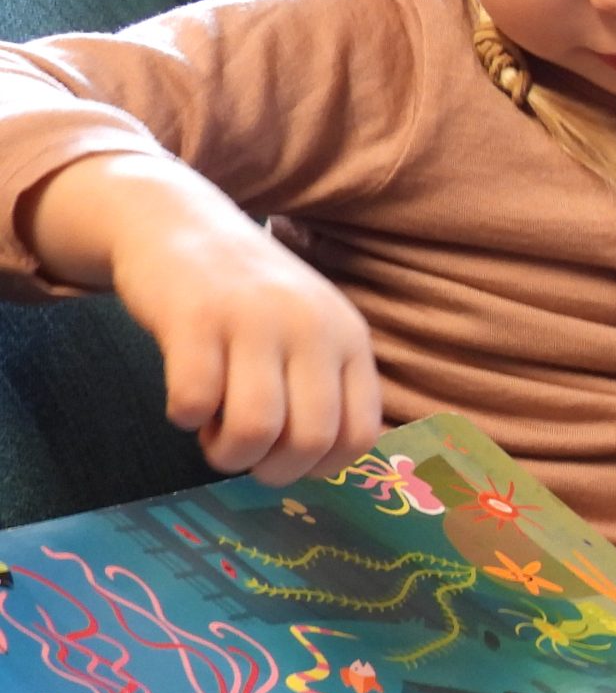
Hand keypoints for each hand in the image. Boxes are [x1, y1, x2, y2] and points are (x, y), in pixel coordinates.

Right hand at [84, 163, 382, 485]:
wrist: (179, 221)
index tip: (287, 460)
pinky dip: (184, 418)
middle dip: (271, 471)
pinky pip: (194, 401)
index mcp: (350, 339)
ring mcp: (254, 320)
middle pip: (310, 440)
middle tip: (243, 456)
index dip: (320, 468)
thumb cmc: (249, 296)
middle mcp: (311, 328)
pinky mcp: (194, 317)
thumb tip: (320, 465)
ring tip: (211, 435)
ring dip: (227, 454)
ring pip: (255, 429)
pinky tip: (183, 401)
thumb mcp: (310, 330)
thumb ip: (326, 386)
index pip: (359, 436)